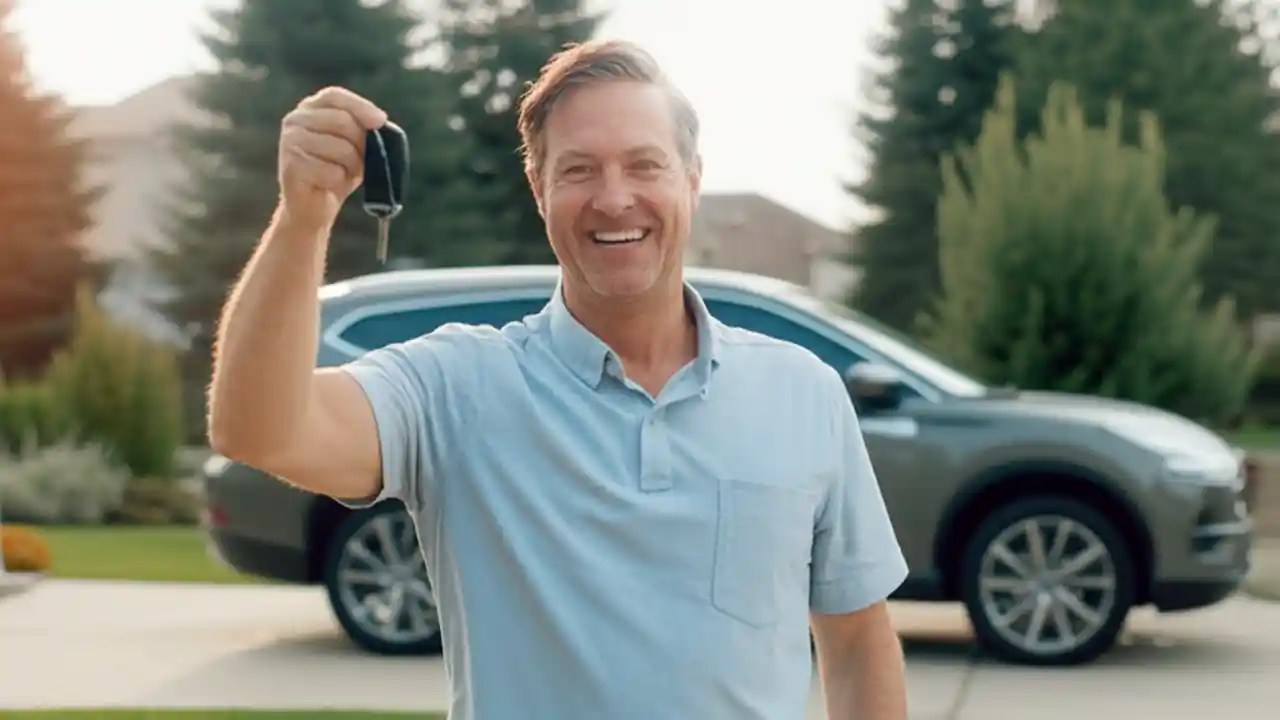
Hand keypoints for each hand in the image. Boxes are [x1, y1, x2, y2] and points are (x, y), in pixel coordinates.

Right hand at [277, 86, 387, 231]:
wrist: (313, 206)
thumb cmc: (336, 172)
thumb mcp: (355, 146)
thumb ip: (364, 130)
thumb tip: (380, 122)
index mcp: (310, 108)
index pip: (335, 96)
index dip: (360, 106)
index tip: (381, 121)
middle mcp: (295, 120)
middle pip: (342, 122)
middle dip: (361, 145)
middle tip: (360, 162)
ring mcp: (289, 142)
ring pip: (340, 148)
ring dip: (351, 166)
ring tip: (342, 173)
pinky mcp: (290, 166)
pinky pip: (331, 171)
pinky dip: (338, 181)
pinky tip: (328, 184)